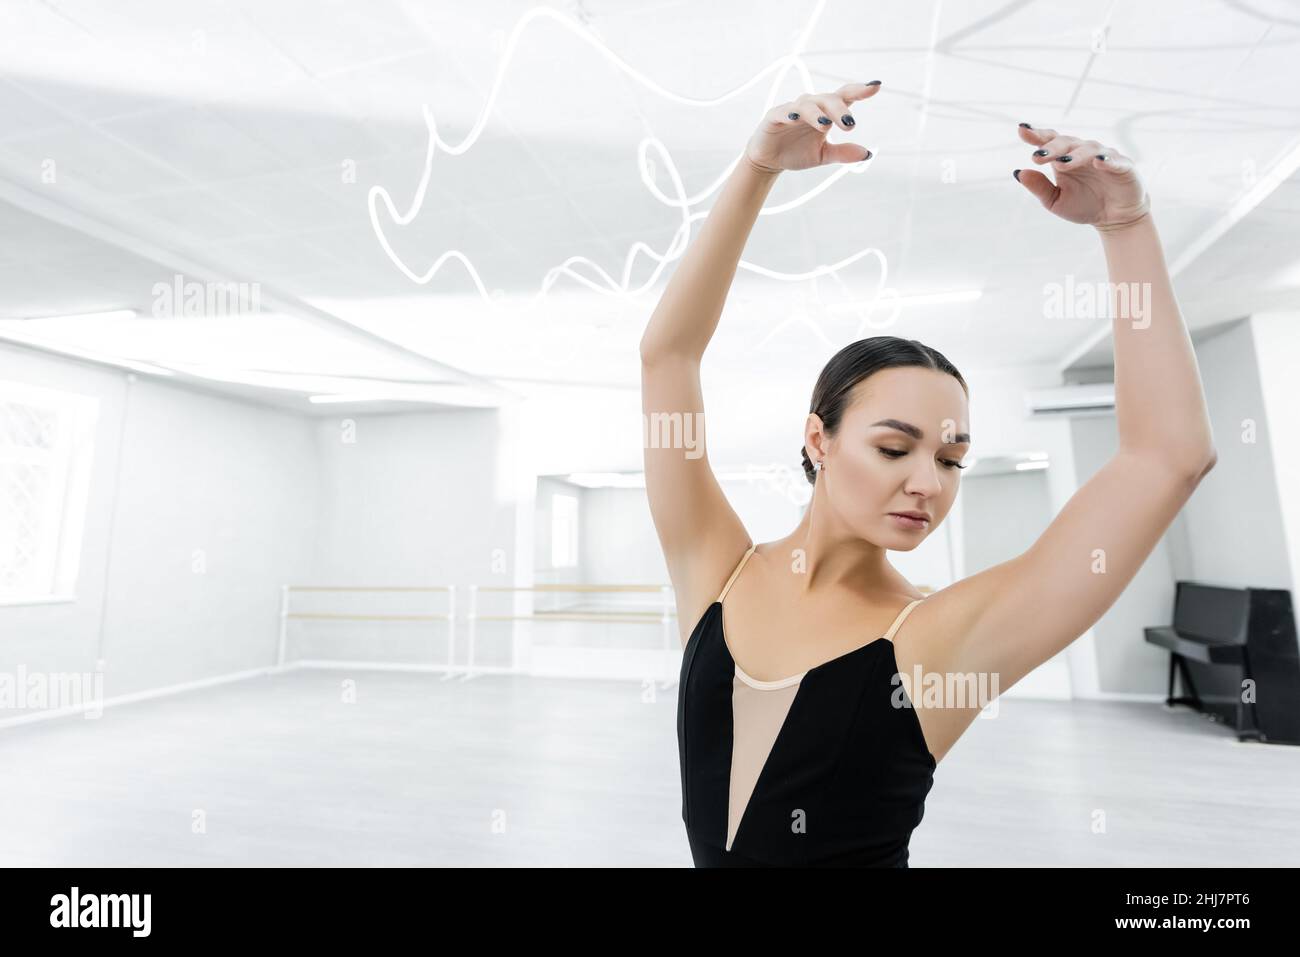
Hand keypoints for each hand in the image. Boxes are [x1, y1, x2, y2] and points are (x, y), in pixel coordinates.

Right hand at [744, 81, 879, 173]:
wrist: (769, 160)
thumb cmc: (797, 151)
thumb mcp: (823, 155)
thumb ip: (843, 152)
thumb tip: (867, 154)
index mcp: (826, 113)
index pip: (845, 97)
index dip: (859, 90)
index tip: (876, 86)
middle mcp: (812, 107)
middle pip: (828, 99)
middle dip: (840, 109)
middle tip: (849, 124)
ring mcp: (793, 110)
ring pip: (808, 104)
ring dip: (817, 113)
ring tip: (826, 125)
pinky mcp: (775, 116)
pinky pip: (784, 111)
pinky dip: (790, 113)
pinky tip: (795, 119)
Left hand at [1013, 125, 1149, 228]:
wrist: (1115, 218)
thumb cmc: (1084, 205)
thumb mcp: (1055, 201)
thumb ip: (1039, 187)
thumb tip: (1018, 173)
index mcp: (1064, 157)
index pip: (1050, 141)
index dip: (1037, 134)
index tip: (1022, 130)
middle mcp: (1083, 152)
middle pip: (1066, 143)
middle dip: (1052, 148)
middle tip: (1037, 157)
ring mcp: (1104, 157)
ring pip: (1088, 150)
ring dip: (1074, 156)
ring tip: (1061, 164)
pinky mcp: (1123, 167)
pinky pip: (1114, 161)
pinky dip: (1106, 161)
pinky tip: (1098, 163)